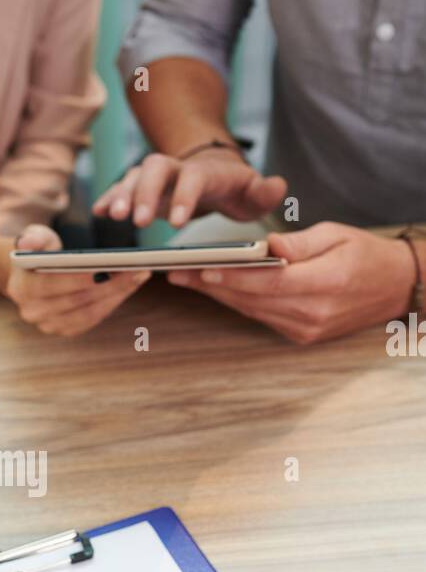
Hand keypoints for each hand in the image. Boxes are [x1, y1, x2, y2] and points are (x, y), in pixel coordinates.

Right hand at [5, 224, 148, 336]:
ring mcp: (49, 325)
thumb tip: (26, 246)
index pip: (52, 285)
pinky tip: (129, 287)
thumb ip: (33, 238)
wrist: (30, 275)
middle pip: (77, 300)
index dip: (80, 278)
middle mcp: (33, 312)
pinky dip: (112, 303)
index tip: (108, 268)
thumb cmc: (38, 251)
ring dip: (117, 294)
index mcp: (21, 289)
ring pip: (89, 312)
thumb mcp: (34, 237)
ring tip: (139, 276)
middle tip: (136, 268)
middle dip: (109, 284)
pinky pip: (93, 319)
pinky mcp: (65, 330)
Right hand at [93, 149, 285, 228]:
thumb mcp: (256, 192)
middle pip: (156, 169)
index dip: (185, 197)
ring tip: (112, 215)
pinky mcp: (143, 189)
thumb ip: (266, 191)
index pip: (194, 178)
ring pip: (135, 176)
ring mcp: (158, 177)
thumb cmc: (237, 188)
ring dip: (122, 194)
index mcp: (207, 172)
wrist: (216, 171)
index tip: (178, 223)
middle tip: (138, 221)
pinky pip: (123, 187)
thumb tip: (278, 185)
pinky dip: (110, 197)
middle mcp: (178, 169)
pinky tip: (99, 211)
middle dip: (145, 192)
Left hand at [168, 222, 415, 343]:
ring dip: (218, 295)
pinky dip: (238, 302)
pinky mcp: (301, 336)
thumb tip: (264, 245)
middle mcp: (314, 313)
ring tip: (186, 278)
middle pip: (252, 299)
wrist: (395, 287)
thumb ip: (298, 243)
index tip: (202, 269)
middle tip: (177, 272)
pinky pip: (262, 317)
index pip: (270, 282)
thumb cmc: (367, 254)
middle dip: (211, 285)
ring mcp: (307, 329)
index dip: (234, 277)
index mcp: (327, 283)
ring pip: (252, 310)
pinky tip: (215, 289)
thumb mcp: (337, 235)